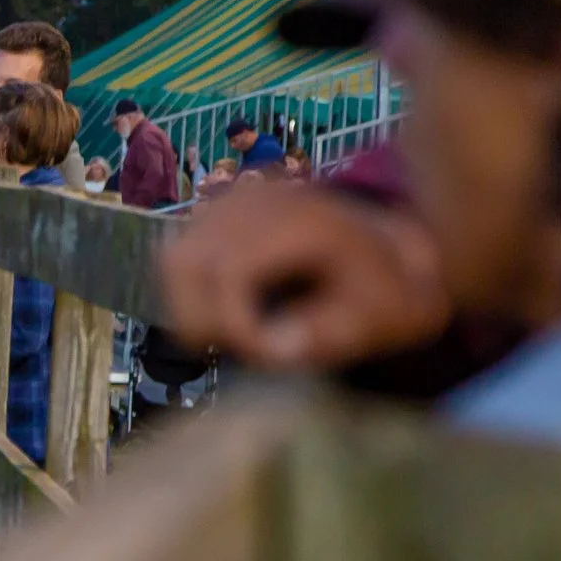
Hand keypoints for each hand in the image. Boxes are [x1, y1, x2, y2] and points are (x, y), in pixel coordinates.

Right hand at [152, 184, 450, 371]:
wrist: (390, 250)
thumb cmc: (383, 290)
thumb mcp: (376, 320)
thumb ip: (328, 336)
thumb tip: (276, 349)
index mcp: (302, 223)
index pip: (231, 272)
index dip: (234, 325)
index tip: (266, 357)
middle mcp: (258, 202)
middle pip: (185, 263)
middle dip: (203, 320)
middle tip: (242, 351)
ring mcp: (233, 204)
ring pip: (171, 260)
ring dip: (189, 309)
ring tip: (230, 336)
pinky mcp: (218, 214)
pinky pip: (176, 257)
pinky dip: (190, 295)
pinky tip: (226, 315)